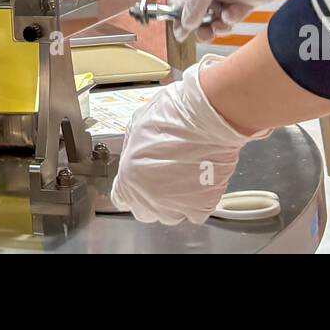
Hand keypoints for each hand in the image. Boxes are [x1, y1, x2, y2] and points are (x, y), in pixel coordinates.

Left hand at [109, 55, 267, 224]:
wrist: (207, 118)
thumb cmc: (172, 115)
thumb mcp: (137, 125)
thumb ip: (132, 149)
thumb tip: (133, 156)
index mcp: (128, 179)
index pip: (121, 199)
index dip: (131, 189)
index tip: (139, 182)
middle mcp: (149, 198)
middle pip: (146, 210)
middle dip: (152, 197)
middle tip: (165, 176)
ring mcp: (175, 206)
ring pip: (171, 215)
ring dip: (175, 200)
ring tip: (185, 176)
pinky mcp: (201, 207)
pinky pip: (196, 213)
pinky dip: (199, 201)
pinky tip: (200, 181)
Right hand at [176, 0, 326, 42]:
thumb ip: (195, 3)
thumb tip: (185, 23)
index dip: (184, 16)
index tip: (181, 32)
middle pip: (202, 11)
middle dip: (201, 24)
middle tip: (204, 34)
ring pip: (217, 17)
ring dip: (217, 25)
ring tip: (219, 26)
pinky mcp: (246, 2)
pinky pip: (233, 17)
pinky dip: (232, 18)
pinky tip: (233, 13)